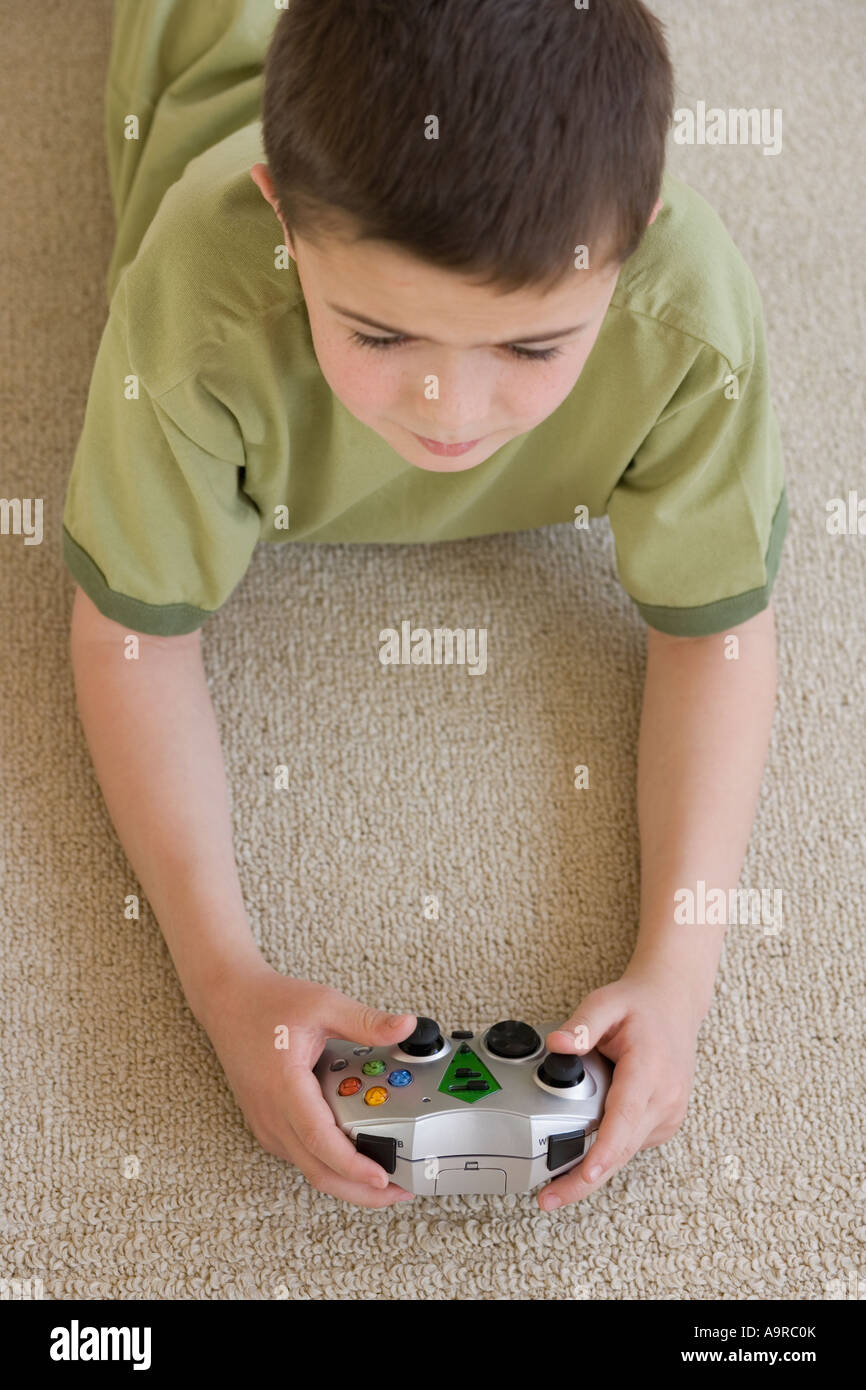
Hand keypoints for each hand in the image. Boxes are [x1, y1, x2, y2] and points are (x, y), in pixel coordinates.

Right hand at [199, 962, 417, 1206]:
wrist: (228, 1002)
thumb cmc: (269, 1003)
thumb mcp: (323, 1003)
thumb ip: (366, 1021)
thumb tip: (406, 1027)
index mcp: (284, 1087)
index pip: (319, 1140)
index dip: (352, 1165)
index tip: (383, 1177)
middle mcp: (272, 1114)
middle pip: (317, 1171)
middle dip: (360, 1190)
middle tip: (400, 1192)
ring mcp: (267, 1124)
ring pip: (309, 1168)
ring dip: (346, 1180)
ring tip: (388, 1174)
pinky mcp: (268, 1125)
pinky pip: (301, 1156)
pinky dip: (330, 1164)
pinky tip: (357, 1154)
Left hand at [537, 965, 700, 1211]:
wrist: (674, 1006)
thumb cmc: (640, 1007)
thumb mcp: (607, 1002)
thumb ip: (582, 1024)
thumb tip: (557, 1044)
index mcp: (650, 1069)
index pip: (626, 1117)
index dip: (605, 1149)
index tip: (588, 1172)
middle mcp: (665, 1098)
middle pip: (622, 1149)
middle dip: (585, 1179)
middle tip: (547, 1198)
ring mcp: (668, 1114)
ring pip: (625, 1153)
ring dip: (593, 1167)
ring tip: (555, 1179)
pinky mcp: (665, 1122)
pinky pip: (630, 1145)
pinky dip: (606, 1152)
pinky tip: (585, 1148)